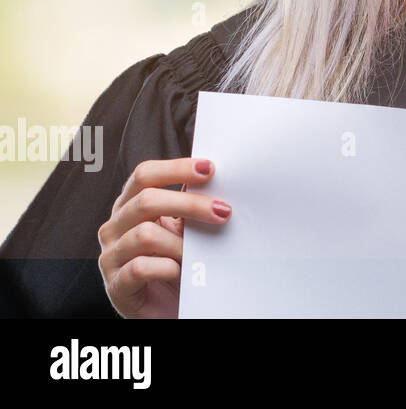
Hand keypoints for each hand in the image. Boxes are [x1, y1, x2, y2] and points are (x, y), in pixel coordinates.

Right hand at [97, 157, 230, 318]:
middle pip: (146, 200)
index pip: (144, 175)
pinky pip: (139, 268)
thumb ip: (189, 206)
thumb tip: (216, 179)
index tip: (210, 169)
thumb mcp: (184, 230)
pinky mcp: (116, 286)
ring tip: (200, 254)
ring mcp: (111, 257)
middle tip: (222, 211)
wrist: (169, 308)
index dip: (176, 168)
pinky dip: (167, 267)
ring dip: (180, 243)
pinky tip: (181, 272)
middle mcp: (115, 227)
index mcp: (130, 206)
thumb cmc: (178, 264)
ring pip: (144, 235)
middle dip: (190, 203)